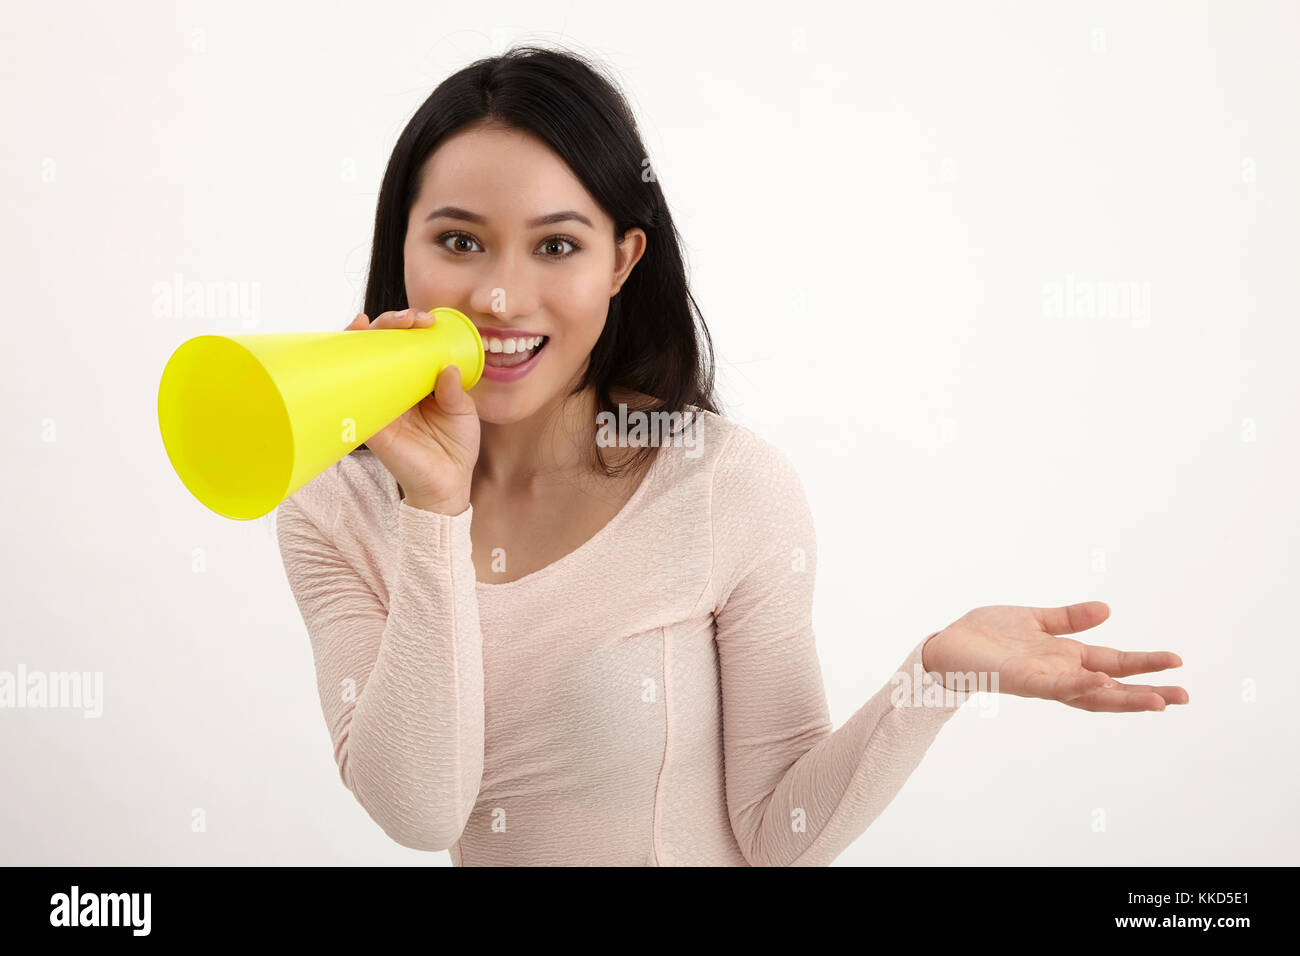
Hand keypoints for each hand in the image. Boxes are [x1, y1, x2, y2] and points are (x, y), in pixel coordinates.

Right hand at [344, 308, 479, 513]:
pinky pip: (351, 397)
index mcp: (414, 381)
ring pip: (358, 362)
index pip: (403, 345)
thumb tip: (447, 368)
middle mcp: (391, 388)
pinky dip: (345, 375)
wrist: (448, 485)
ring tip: (374, 324)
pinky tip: (347, 354)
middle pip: (378, 346)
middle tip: (410, 320)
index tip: (425, 320)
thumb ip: (454, 390)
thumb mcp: (462, 412)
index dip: (409, 326)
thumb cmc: (455, 447)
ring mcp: (377, 403)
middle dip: (389, 323)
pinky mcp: (369, 423)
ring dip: (362, 338)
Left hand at [921, 602, 1187, 711]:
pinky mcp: (1021, 680)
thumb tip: (1107, 609)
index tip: (1177, 663)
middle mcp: (1059, 674)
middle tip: (1185, 696)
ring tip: (1158, 700)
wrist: (945, 646)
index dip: (1143, 666)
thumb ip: (1068, 618)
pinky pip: (1054, 686)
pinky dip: (1079, 685)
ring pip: (1090, 694)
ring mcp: (1042, 680)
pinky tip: (1099, 682)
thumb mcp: (1034, 620)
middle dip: (1146, 692)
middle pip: (1111, 688)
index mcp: (1065, 658)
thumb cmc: (985, 636)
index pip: (1113, 665)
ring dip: (1123, 698)